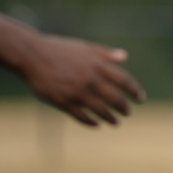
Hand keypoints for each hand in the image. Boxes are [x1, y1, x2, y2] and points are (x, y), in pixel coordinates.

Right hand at [19, 35, 145, 125]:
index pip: (124, 80)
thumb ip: (105, 54)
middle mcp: (90, 80)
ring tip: (116, 122)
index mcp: (97, 65)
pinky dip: (91, 122)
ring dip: (110, 118)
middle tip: (128, 112)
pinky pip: (81, 117)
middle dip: (124, 107)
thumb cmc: (60, 50)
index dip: (135, 90)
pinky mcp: (63, 102)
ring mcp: (77, 92)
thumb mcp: (85, 48)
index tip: (141, 98)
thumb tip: (124, 56)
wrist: (32, 55)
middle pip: (115, 98)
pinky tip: (96, 124)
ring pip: (100, 110)